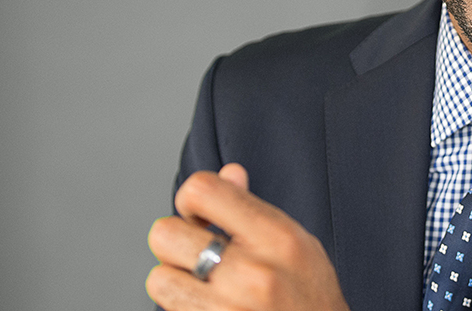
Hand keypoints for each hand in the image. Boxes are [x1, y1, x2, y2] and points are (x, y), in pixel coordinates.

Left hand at [147, 163, 349, 310]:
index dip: (191, 200)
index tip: (200, 216)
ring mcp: (228, 310)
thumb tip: (228, 174)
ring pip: (159, 279)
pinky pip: (169, 309)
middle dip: (176, 242)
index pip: (202, 191)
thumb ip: (256, 209)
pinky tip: (210, 306)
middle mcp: (251, 273)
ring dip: (175, 282)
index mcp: (276, 237)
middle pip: (165, 234)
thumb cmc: (312, 299)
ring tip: (204, 287)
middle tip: (198, 254)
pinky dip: (184, 307)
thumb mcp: (299, 244)